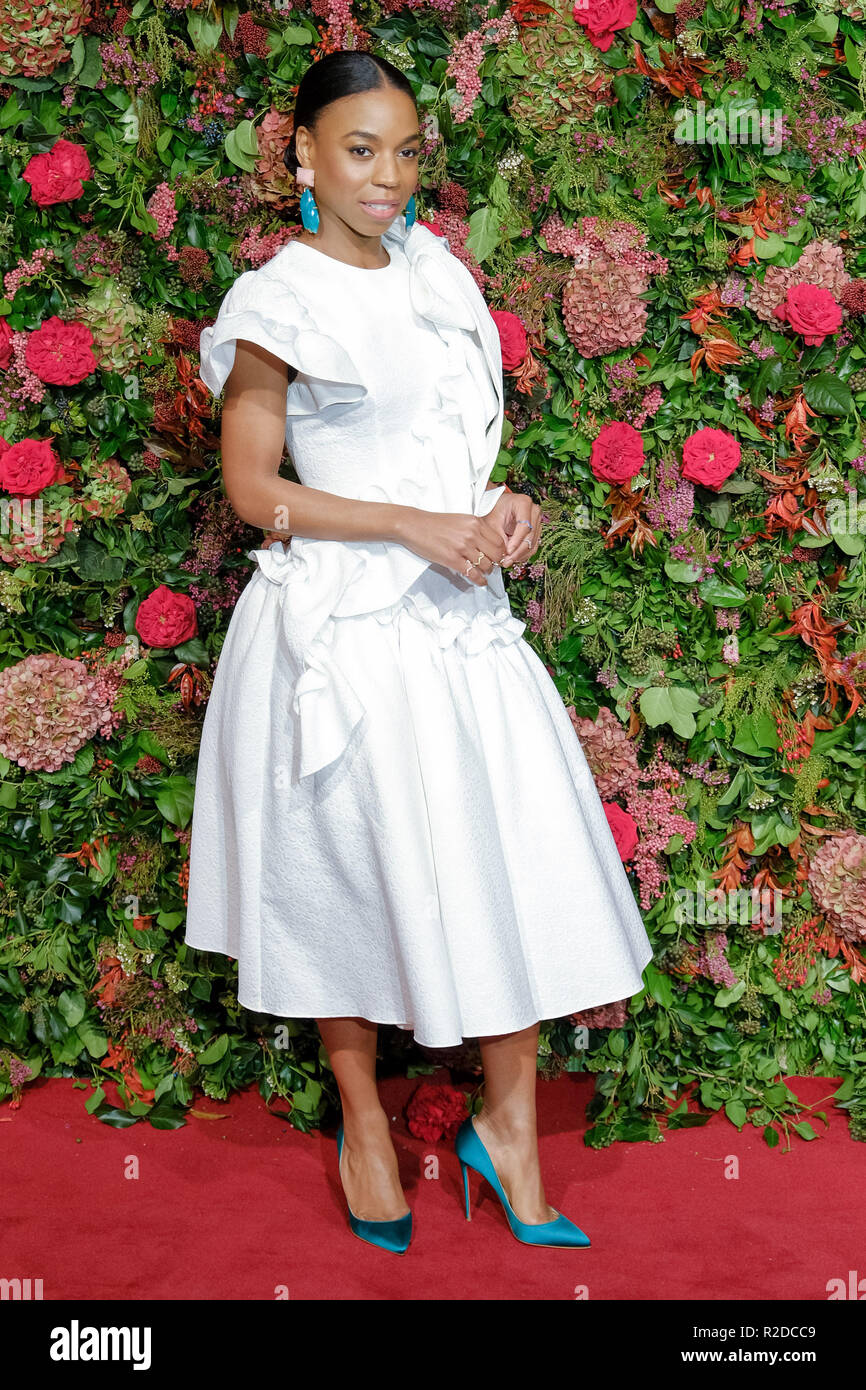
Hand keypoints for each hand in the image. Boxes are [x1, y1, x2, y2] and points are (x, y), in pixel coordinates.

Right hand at [396, 508, 510, 587]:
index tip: (498, 556)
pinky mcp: (452, 559)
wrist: (414, 525)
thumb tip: (488, 545)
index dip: (501, 551)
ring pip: (486, 565)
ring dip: (487, 572)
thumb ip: (475, 530)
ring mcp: (462, 547)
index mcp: (475, 522)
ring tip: (483, 573)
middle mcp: (472, 534)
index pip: (499, 541)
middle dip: (497, 563)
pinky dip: (479, 580)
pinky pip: (473, 574)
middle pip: (496, 554)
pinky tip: (480, 582)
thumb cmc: (434, 523)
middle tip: (492, 566)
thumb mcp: (460, 520)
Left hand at [488, 491, 540, 567]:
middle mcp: (534, 511)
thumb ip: (499, 537)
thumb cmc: (492, 510)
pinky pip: (532, 547)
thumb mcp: (492, 522)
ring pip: (533, 544)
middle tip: (506, 561)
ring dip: (520, 555)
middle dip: (518, 551)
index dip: (516, 541)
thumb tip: (506, 555)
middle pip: (530, 536)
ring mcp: (537, 521)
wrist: (495, 508)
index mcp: (524, 503)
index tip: (508, 551)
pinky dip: (522, 554)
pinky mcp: (536, 531)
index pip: (524, 526)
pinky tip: (512, 558)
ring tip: (507, 561)